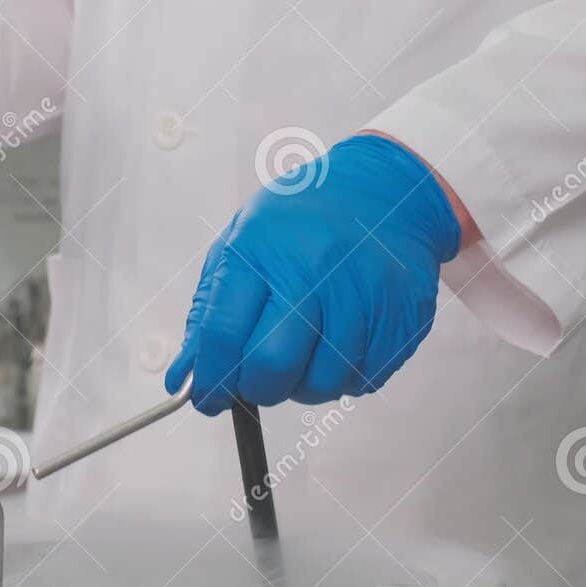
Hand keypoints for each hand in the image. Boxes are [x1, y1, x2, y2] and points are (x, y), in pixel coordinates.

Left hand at [166, 134, 461, 414]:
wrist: (388, 190)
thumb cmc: (306, 217)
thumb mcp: (242, 243)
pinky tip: (340, 342)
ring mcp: (364, 297)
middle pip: (273, 368)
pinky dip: (343, 376)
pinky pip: (363, 381)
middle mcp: (315, 271)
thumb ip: (209, 313)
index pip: (223, 335)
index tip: (207, 397)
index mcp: (263, 249)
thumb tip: (184, 379)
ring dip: (303, 384)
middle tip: (257, 378)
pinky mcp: (401, 320)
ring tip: (305, 349)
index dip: (210, 380)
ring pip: (321, 384)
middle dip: (256, 388)